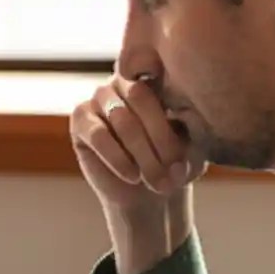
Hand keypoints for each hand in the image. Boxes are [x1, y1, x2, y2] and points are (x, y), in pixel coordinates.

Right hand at [70, 75, 207, 217]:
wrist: (149, 196)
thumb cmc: (175, 164)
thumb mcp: (194, 145)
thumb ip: (193, 125)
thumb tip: (186, 116)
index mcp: (157, 76)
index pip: (165, 81)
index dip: (177, 120)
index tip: (186, 156)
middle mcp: (125, 80)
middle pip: (141, 97)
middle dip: (160, 138)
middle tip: (175, 171)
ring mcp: (100, 97)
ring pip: (122, 119)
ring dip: (143, 154)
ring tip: (159, 182)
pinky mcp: (80, 119)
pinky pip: (98, 135)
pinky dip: (118, 159)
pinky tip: (133, 177)